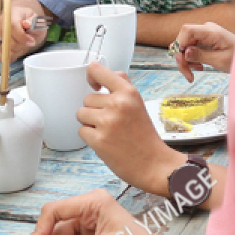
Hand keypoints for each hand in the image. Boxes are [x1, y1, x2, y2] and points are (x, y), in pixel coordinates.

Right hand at [0, 0, 50, 61]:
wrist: (21, 22)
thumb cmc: (29, 21)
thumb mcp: (35, 18)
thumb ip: (33, 21)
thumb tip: (27, 24)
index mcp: (9, 14)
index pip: (12, 26)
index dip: (22, 36)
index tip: (31, 41)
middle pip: (8, 41)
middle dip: (22, 45)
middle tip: (29, 42)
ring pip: (5, 50)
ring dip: (17, 50)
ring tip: (22, 44)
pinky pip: (1, 55)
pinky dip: (10, 56)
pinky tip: (16, 50)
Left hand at [77, 62, 182, 195]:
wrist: (154, 164)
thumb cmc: (145, 135)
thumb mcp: (138, 104)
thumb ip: (122, 88)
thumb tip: (102, 77)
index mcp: (128, 92)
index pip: (96, 70)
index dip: (91, 77)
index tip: (95, 86)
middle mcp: (117, 104)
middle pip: (87, 99)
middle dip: (94, 110)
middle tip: (112, 122)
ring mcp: (107, 122)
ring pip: (81, 114)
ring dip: (90, 123)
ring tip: (108, 131)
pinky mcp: (98, 139)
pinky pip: (81, 130)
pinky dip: (89, 137)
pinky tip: (105, 142)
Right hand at [171, 22, 234, 79]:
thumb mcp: (220, 60)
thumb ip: (201, 55)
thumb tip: (185, 52)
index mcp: (212, 31)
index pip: (187, 30)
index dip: (180, 44)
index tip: (182, 60)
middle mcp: (206, 29)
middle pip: (183, 40)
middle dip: (182, 58)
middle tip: (188, 75)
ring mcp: (204, 34)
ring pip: (185, 46)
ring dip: (186, 61)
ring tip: (195, 72)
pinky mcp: (204, 40)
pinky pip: (191, 48)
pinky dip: (191, 59)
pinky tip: (199, 67)